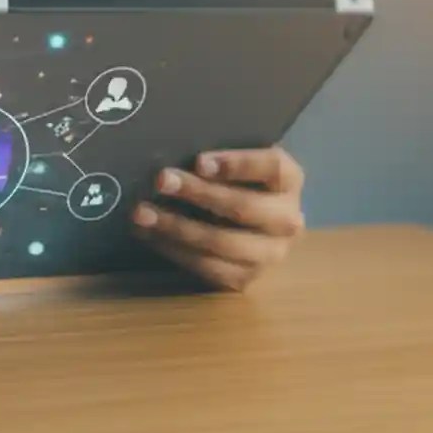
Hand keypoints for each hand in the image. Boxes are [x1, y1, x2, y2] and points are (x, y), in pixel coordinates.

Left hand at [131, 146, 305, 290]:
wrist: (249, 226)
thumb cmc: (234, 182)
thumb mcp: (235, 162)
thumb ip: (217, 158)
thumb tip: (173, 154)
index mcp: (289, 181)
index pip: (272, 167)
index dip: (237, 164)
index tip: (199, 161)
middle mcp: (288, 220)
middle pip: (244, 207)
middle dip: (198, 193)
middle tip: (161, 181)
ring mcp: (270, 254)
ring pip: (223, 242)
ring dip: (178, 227)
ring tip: (143, 213)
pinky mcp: (246, 278)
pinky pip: (209, 268)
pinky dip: (175, 251)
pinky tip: (151, 235)